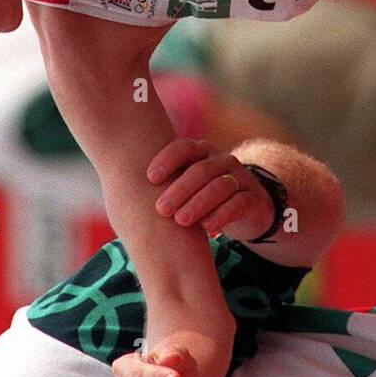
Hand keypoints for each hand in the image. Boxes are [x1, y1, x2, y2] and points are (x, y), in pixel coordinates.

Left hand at [147, 137, 273, 240]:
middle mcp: (222, 161)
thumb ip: (165, 183)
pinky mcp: (254, 199)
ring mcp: (240, 178)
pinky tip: (207, 229)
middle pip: (201, 169)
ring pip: (220, 186)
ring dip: (198, 203)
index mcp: (202, 153)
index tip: (149, 177)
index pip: (184, 147)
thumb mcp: (187, 186)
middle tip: (161, 208)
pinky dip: (222, 215)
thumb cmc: (204, 197)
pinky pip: (239, 203)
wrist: (247, 210)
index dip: (167, 159)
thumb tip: (121, 187)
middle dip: (179, 189)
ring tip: (181, 220)